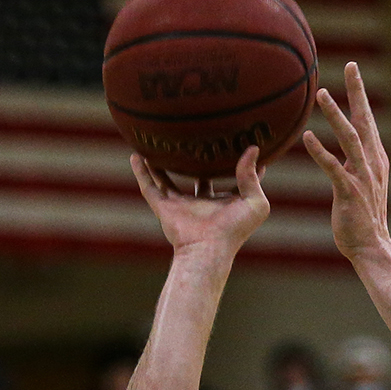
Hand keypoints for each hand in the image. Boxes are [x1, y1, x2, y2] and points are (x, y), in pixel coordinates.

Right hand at [130, 146, 268, 257]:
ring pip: (168, 181)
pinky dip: (141, 172)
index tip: (240, 147)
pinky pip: (149, 187)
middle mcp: (203, 204)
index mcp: (225, 203)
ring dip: (162, 165)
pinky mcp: (164, 208)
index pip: (232, 181)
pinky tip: (135, 156)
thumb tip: (253, 150)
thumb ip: (252, 177)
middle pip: (199, 179)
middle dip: (199, 163)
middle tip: (199, 140)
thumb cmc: (235, 230)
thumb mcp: (255, 203)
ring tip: (160, 145)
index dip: (238, 167)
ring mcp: (181, 206)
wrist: (209, 248)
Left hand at [302, 63, 390, 258]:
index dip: (360, 94)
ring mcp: (362, 177)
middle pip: (364, 120)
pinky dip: (321, 151)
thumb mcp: (362, 182)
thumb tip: (348, 147)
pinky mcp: (350, 192)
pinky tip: (308, 137)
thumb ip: (355, 161)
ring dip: (336, 115)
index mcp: (375, 158)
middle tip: (350, 67)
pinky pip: (333, 167)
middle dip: (357, 92)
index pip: (368, 119)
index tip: (353, 69)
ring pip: (350, 138)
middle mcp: (372, 163)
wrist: (371, 246)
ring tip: (322, 94)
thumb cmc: (362, 217)